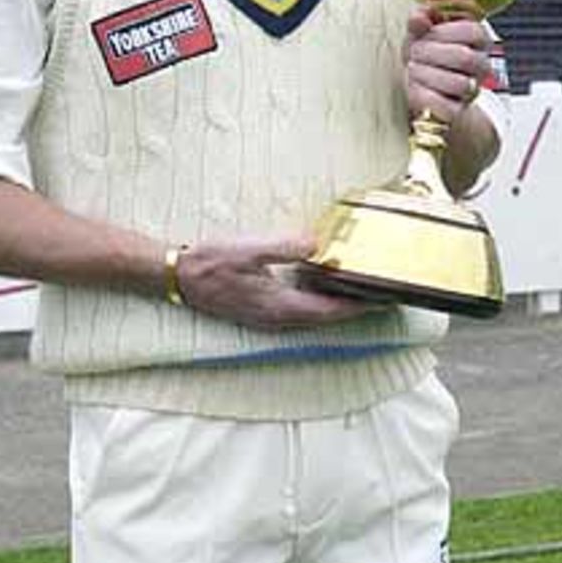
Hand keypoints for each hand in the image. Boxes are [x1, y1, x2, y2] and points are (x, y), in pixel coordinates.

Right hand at [173, 235, 374, 328]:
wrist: (178, 276)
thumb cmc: (211, 262)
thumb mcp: (249, 249)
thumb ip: (284, 247)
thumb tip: (316, 244)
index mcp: (279, 306)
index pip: (330, 311)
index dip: (359, 306)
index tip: (383, 299)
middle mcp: (277, 317)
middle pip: (326, 316)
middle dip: (354, 306)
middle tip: (379, 293)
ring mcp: (268, 316)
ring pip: (312, 314)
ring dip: (336, 304)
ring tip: (357, 288)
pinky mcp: (261, 309)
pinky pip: (298, 309)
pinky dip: (316, 299)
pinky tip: (320, 282)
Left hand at [402, 7, 490, 124]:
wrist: (422, 86)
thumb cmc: (424, 52)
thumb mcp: (421, 31)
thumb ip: (420, 21)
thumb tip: (418, 17)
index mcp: (478, 39)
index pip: (472, 31)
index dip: (444, 32)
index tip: (424, 33)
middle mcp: (481, 65)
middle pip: (465, 58)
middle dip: (432, 53)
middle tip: (413, 52)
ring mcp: (472, 89)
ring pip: (460, 84)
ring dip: (428, 75)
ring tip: (412, 69)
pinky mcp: (459, 111)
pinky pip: (449, 109)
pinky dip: (426, 97)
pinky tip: (413, 87)